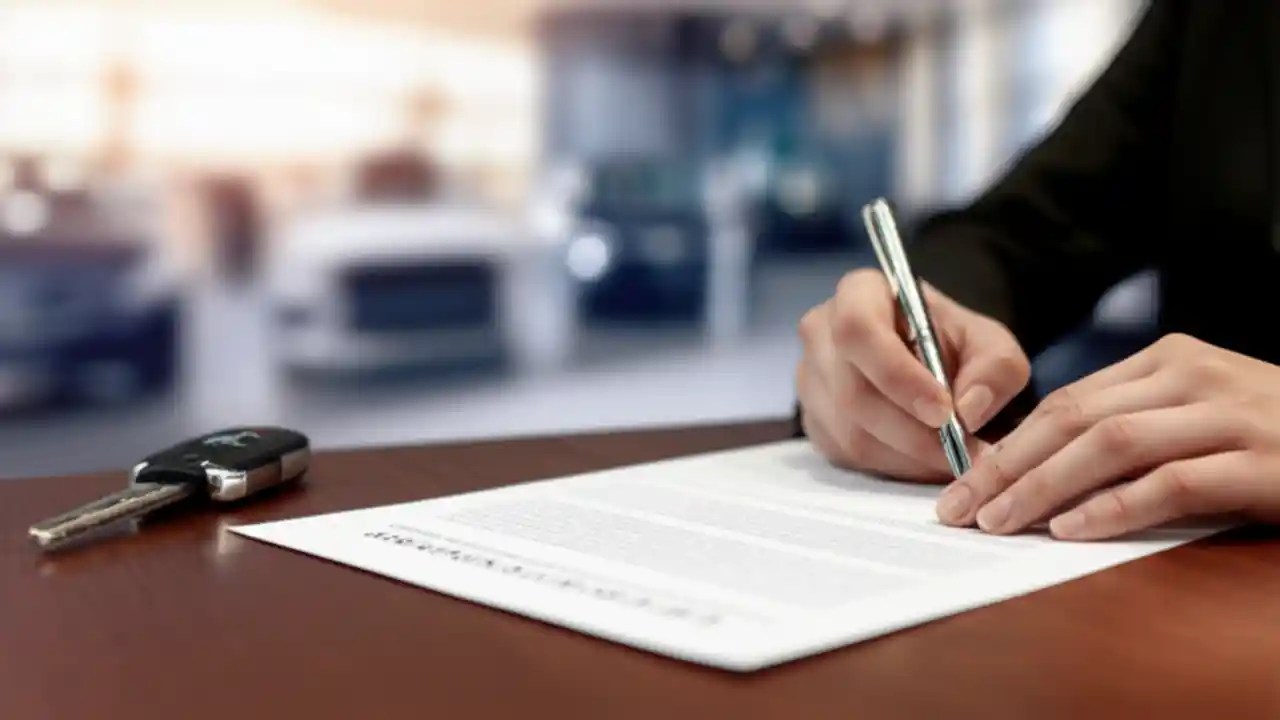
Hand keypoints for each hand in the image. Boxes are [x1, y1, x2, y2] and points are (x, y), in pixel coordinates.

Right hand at [796, 268, 1031, 481]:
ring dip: (908, 456)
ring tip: (952, 457)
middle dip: (914, 433)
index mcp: (858, 293)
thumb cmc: (953, 345)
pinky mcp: (813, 421)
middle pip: (855, 393)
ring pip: (851, 432)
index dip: (897, 376)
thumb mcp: (990, 345)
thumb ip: (994, 369)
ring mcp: (809, 380)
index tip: (944, 412)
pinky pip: (847, 455)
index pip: (858, 329)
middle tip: (962, 451)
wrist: (926, 364)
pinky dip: (893, 466)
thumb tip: (968, 409)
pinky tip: (923, 458)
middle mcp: (820, 333)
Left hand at [936, 333, 1279, 539]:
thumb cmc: (1273, 435)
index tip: (960, 482)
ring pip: (1110, 444)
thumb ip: (1130, 423)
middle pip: (1073, 419)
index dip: (1006, 444)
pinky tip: (1073, 529)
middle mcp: (1193, 376)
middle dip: (1006, 467)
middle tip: (959, 509)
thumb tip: (1037, 466)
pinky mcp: (1262, 461)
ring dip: (1043, 487)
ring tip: (1000, 522)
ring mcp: (1231, 415)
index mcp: (1169, 360)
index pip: (1066, 401)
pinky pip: (1172, 483)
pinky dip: (1115, 507)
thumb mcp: (1196, 413)